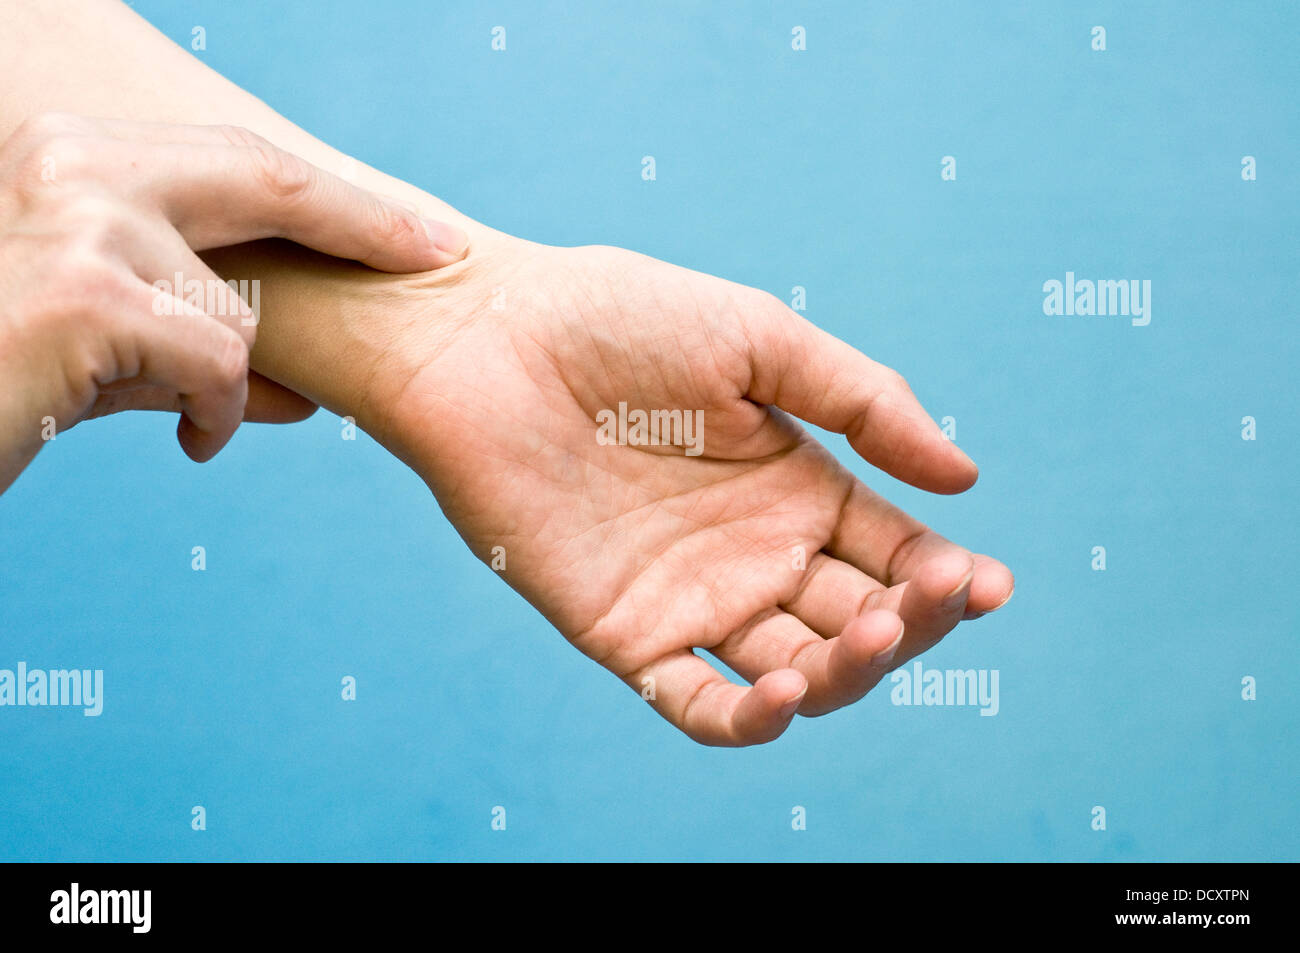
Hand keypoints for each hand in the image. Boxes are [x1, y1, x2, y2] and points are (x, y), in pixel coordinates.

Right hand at [0, 113, 468, 491]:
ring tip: (193, 413)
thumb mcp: (115, 349)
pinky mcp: (87, 296)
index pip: (241, 160)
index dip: (339, 198)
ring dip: (235, 379)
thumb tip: (304, 392)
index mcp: (79, 155)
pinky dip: (218, 414)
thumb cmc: (13, 385)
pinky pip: (219, 363)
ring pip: (241, 308)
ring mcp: (80, 222)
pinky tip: (192, 443)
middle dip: (367, 223)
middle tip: (442, 254)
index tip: (418, 229)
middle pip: (268, 178)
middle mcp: (76, 163)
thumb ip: (201, 347)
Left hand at [364, 239, 1014, 745]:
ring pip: (795, 671)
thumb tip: (966, 478)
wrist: (487, 338)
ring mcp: (693, 599)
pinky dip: (745, 718)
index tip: (988, 585)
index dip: (946, 578)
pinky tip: (783, 696)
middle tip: (924, 604)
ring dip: (845, 674)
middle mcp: (754, 553)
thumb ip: (862, 402)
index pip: (893, 552)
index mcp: (796, 486)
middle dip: (908, 625)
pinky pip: (695, 701)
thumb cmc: (616, 317)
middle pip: (859, 621)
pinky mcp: (624, 634)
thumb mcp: (759, 338)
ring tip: (867, 636)